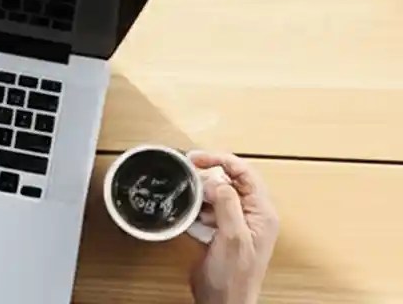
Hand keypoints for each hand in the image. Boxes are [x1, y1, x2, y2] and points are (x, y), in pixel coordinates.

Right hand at [188, 151, 280, 303]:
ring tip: (186, 191)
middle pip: (233, 181)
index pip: (245, 173)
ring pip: (221, 194)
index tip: (197, 158)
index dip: (221, 160)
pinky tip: (189, 212)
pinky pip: (213, 210)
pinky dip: (199, 207)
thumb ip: (227, 205)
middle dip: (209, 174)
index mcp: (262, 213)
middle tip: (187, 171)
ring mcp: (240, 224)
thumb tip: (218, 180)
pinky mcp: (225, 233)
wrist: (225, 302)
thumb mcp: (232, 237)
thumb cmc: (234, 277)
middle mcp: (253, 215)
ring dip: (202, 191)